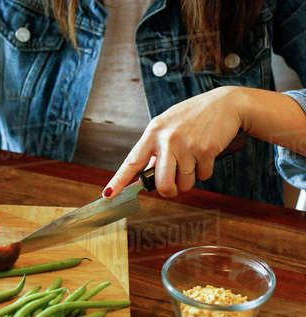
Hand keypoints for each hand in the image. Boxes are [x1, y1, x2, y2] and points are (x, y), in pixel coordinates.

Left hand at [103, 86, 242, 197]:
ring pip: (184, 183)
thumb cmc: (192, 117)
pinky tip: (205, 154)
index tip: (108, 194)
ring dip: (189, 180)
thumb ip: (155, 149)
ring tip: (192, 161)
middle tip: (172, 187)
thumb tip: (144, 175)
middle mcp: (167, 139)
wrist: (226, 104)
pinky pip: (203, 177)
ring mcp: (186, 145)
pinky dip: (204, 171)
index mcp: (152, 133)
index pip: (131, 161)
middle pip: (162, 183)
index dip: (118, 181)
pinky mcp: (205, 151)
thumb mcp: (167, 126)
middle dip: (169, 191)